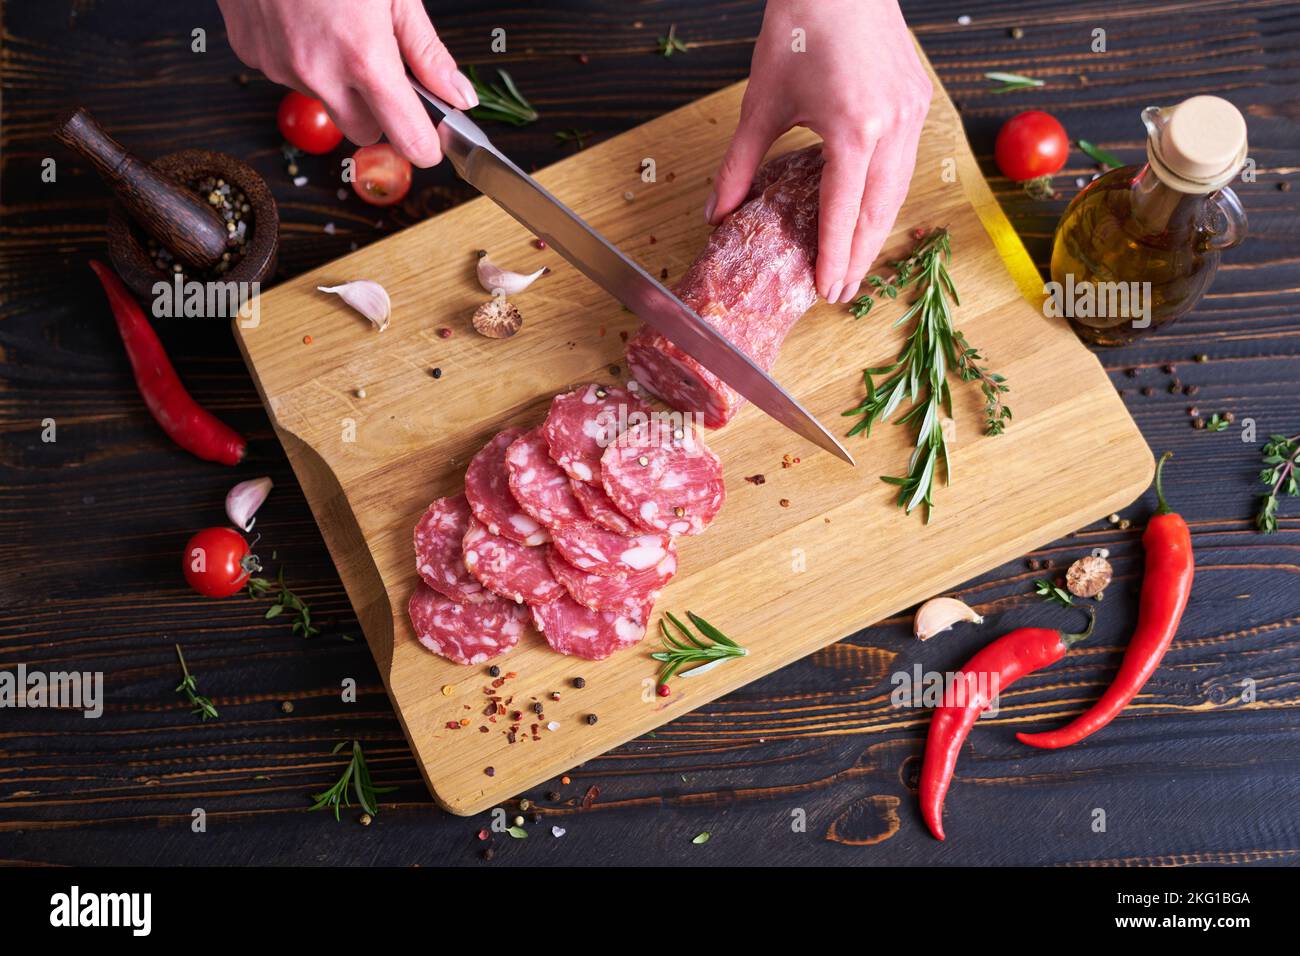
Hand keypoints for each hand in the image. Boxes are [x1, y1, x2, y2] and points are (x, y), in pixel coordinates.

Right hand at [217, 0, 477, 166]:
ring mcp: (280, 65)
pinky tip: (305, 20)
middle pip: (364, 132)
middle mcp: (318, 70)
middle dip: (379, 112)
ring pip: (324, 102)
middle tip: (383, 67)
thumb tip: (458, 96)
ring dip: (337, 82)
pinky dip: (302, 59)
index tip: (432, 141)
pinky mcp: (251, 54)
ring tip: (338, 26)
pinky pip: (288, 76)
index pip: (406, 138)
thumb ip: (427, 53)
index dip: (425, 144)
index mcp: (363, 57)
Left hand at [708, 0, 930, 302]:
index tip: (827, 291)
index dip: (834, 257)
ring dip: (875, 231)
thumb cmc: (801, 27)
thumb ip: (740, 165)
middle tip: (843, 293)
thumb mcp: (761, 103)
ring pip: (898, 191)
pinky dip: (887, 195)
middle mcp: (893, 126)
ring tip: (854, 264)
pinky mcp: (918, 100)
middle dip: (859, 257)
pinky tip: (868, 214)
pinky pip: (905, 163)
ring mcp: (912, 113)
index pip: (843, 212)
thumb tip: (717, 213)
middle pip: (879, 212)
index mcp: (854, 129)